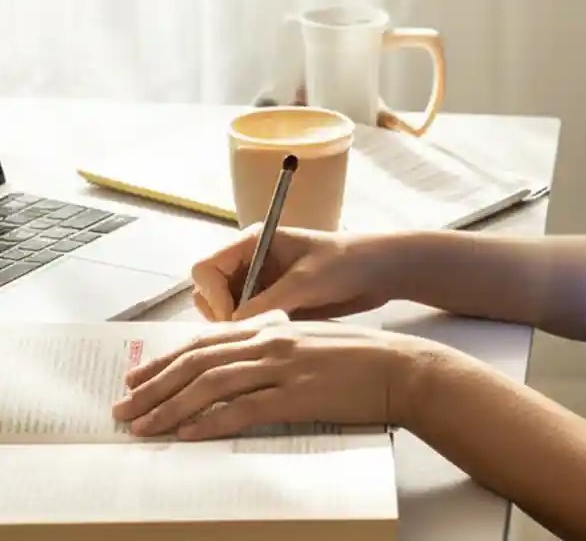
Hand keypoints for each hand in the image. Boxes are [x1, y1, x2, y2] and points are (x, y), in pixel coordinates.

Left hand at [110, 322, 436, 439]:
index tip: (137, 377)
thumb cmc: (360, 360)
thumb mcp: (310, 344)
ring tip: (142, 427)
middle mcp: (268, 344)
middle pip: (196, 363)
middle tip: (123, 408)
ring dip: (169, 407)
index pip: (203, 343)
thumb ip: (275, 351)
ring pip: (210, 386)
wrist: (401, 368)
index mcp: (269, 330)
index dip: (165, 361)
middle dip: (154, 386)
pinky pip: (242, 411)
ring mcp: (281, 369)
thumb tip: (245, 368)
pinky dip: (209, 422)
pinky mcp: (296, 396)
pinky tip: (186, 435)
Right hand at [191, 226, 393, 321]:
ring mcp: (260, 286)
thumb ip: (267, 302)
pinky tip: (274, 341)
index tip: (234, 318)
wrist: (379, 273)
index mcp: (250, 244)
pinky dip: (252, 335)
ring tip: (265, 336)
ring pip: (225, 313)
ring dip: (237, 328)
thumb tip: (233, 327)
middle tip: (249, 333)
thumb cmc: (345, 264)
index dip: (212, 295)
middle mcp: (248, 264)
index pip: (205, 269)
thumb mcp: (306, 281)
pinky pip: (248, 324)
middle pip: (208, 293)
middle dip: (221, 315)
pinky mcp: (273, 306)